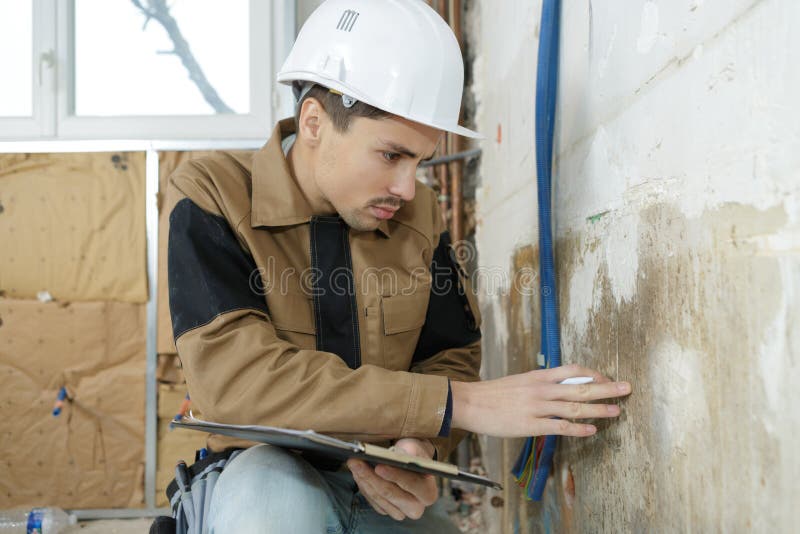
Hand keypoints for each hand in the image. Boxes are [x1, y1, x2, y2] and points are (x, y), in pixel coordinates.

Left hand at [346, 438, 437, 520]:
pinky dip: (363, 485)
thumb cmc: (414, 454)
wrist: (410, 463)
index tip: (379, 467)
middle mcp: (416, 507)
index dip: (395, 476)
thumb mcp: (415, 449)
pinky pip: (371, 500)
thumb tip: (395, 455)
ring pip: (378, 498)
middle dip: (372, 477)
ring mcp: (400, 512)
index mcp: (428, 493)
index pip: (412, 485)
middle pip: (391, 494)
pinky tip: (357, 472)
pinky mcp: (386, 510)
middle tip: (358, 462)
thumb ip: (409, 452)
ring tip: (354, 464)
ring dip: (364, 480)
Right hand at [451, 364, 631, 437]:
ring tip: (616, 411)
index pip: (573, 370)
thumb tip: (560, 387)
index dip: (593, 374)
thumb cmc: (493, 394)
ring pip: (574, 407)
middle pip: (580, 387)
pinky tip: (591, 430)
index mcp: (539, 376)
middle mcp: (541, 390)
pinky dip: (577, 428)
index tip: (606, 379)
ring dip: (598, 409)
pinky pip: (559, 427)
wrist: (470, 402)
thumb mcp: (520, 382)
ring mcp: (537, 408)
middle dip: (606, 389)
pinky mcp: (530, 425)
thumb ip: (540, 384)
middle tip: (627, 388)